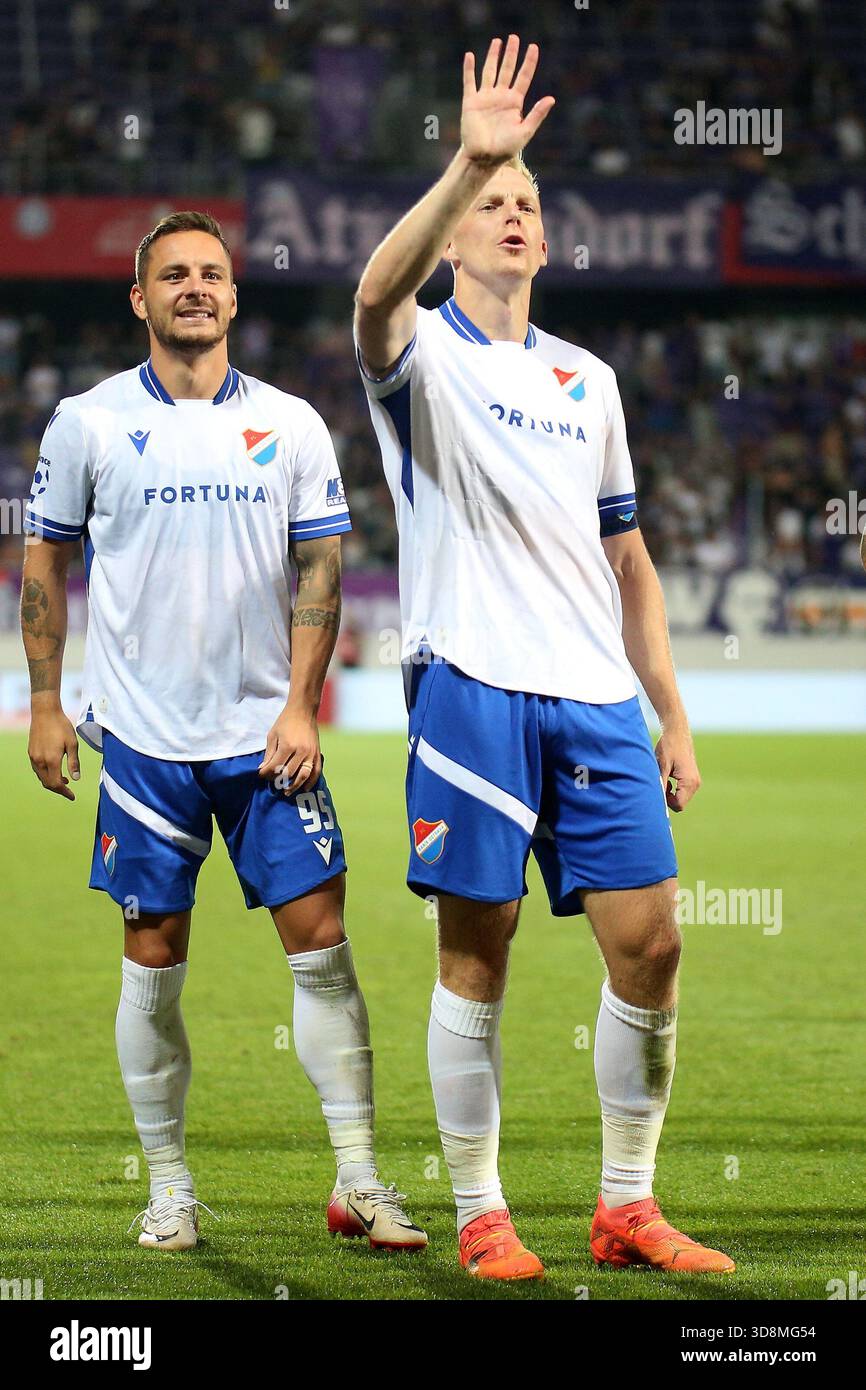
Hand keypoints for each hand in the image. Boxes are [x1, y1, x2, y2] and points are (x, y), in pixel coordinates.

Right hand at [29, 705, 79, 800]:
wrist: (45, 712)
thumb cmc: (62, 726)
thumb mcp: (73, 744)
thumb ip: (74, 763)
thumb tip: (76, 779)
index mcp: (52, 760)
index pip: (56, 784)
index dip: (65, 793)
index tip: (73, 797)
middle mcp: (40, 761)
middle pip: (47, 783)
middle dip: (58, 790)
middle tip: (69, 791)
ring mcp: (34, 757)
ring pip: (41, 777)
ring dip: (52, 782)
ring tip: (64, 781)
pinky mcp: (31, 752)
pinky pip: (38, 770)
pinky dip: (46, 775)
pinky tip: (54, 770)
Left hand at [258, 706, 320, 794]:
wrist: (303, 711)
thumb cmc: (285, 722)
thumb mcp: (272, 735)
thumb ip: (269, 754)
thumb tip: (263, 769)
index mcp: (287, 746)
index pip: (275, 767)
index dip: (266, 774)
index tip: (261, 775)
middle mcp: (300, 751)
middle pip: (288, 773)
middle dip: (277, 780)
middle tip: (271, 782)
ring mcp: (310, 753)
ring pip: (303, 775)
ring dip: (294, 786)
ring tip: (287, 792)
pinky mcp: (317, 754)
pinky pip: (316, 771)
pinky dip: (310, 781)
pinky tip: (305, 788)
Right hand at [460, 34, 554, 165]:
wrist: (484, 158)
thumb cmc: (505, 149)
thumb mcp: (525, 132)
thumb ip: (537, 115)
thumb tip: (551, 98)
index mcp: (514, 103)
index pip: (523, 77)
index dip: (529, 62)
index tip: (533, 47)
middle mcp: (500, 97)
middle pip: (507, 69)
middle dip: (511, 54)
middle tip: (514, 38)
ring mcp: (485, 98)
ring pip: (490, 71)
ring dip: (493, 56)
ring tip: (497, 41)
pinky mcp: (471, 102)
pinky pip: (470, 82)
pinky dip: (469, 69)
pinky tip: (470, 56)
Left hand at [655, 723, 700, 812]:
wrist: (677, 732)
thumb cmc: (668, 747)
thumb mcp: (662, 767)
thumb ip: (661, 785)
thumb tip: (658, 801)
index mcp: (689, 782)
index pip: (678, 805)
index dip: (666, 802)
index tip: (658, 789)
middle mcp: (695, 783)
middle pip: (680, 804)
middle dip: (668, 798)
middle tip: (660, 783)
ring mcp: (695, 781)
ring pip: (681, 798)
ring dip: (671, 793)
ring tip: (664, 778)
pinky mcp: (692, 778)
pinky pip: (683, 791)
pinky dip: (674, 789)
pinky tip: (669, 778)